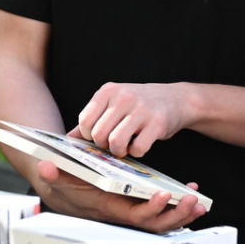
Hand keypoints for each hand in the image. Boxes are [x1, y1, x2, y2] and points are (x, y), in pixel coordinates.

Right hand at [36, 163, 204, 232]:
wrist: (67, 194)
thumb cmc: (66, 186)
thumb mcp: (59, 178)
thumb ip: (53, 174)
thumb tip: (45, 166)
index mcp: (110, 209)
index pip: (134, 215)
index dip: (150, 209)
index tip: (164, 194)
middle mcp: (124, 215)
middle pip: (156, 224)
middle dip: (176, 214)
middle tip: (192, 199)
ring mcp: (134, 213)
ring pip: (163, 222)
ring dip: (183, 214)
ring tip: (199, 202)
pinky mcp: (139, 208)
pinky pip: (163, 214)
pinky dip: (179, 208)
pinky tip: (192, 196)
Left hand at [76, 81, 195, 158]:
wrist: (176, 99)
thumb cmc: (138, 105)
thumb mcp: (114, 104)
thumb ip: (92, 120)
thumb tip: (68, 140)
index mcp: (108, 91)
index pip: (85, 121)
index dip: (89, 135)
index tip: (100, 136)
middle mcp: (124, 97)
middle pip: (98, 134)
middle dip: (104, 145)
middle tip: (113, 143)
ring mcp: (141, 109)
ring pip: (116, 142)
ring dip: (119, 151)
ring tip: (125, 147)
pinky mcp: (157, 123)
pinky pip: (137, 148)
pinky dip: (136, 153)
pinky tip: (140, 145)